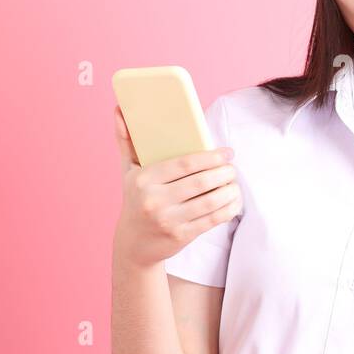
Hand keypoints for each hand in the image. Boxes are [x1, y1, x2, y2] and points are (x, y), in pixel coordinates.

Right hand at [112, 104, 241, 270]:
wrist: (134, 244)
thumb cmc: (135, 199)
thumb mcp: (128, 172)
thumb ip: (126, 140)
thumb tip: (119, 110)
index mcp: (143, 179)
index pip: (184, 164)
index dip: (210, 157)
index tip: (226, 152)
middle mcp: (154, 200)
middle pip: (201, 181)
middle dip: (224, 172)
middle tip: (232, 167)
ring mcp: (168, 220)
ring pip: (210, 201)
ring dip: (229, 190)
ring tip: (234, 183)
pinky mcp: (181, 236)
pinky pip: (213, 220)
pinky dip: (228, 209)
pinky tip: (233, 200)